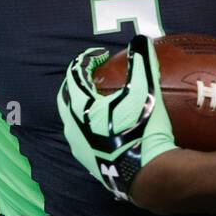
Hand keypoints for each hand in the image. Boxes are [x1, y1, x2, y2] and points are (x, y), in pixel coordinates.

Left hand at [57, 34, 178, 202]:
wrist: (147, 175)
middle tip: (94, 75)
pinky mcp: (88, 162)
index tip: (103, 56)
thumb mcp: (145, 91)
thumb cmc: (142, 129)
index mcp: (79, 107)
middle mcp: (72, 126)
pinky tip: (110, 126)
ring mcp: (78, 147)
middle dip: (78, 82)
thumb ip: (141, 62)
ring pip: (73, 119)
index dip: (88, 60)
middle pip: (67, 97)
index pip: (75, 74)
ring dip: (84, 105)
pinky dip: (91, 124)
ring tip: (103, 100)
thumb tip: (141, 39)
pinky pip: (83, 137)